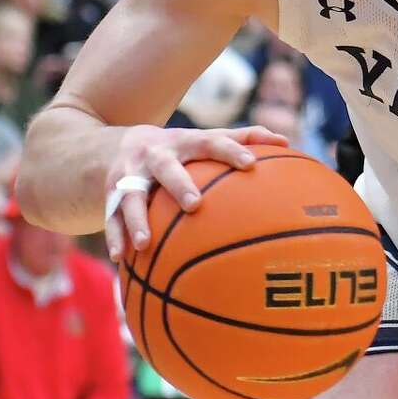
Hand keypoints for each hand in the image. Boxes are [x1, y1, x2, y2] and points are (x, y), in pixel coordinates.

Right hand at [104, 125, 281, 261]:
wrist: (116, 145)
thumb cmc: (179, 148)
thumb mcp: (204, 139)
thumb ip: (243, 138)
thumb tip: (287, 141)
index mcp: (184, 142)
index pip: (211, 142)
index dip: (231, 151)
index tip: (251, 165)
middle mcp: (155, 156)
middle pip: (166, 167)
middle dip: (179, 184)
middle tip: (194, 204)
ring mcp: (129, 175)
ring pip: (130, 197)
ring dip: (136, 219)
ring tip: (145, 244)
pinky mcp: (110, 194)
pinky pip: (111, 217)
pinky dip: (115, 237)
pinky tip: (121, 260)